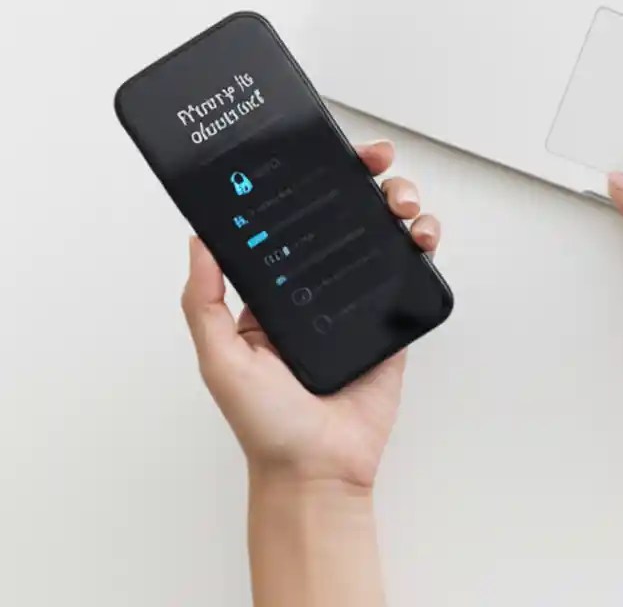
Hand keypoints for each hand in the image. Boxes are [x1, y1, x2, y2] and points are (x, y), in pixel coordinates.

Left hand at [182, 140, 440, 490]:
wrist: (320, 470)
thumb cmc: (266, 426)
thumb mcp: (219, 360)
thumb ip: (204, 302)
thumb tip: (198, 240)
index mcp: (273, 291)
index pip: (293, 219)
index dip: (312, 180)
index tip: (326, 153)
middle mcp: (317, 288)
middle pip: (346, 215)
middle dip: (367, 179)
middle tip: (378, 164)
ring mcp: (358, 303)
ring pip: (385, 235)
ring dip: (401, 206)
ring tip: (404, 206)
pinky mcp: (393, 325)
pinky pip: (411, 275)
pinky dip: (423, 248)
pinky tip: (422, 238)